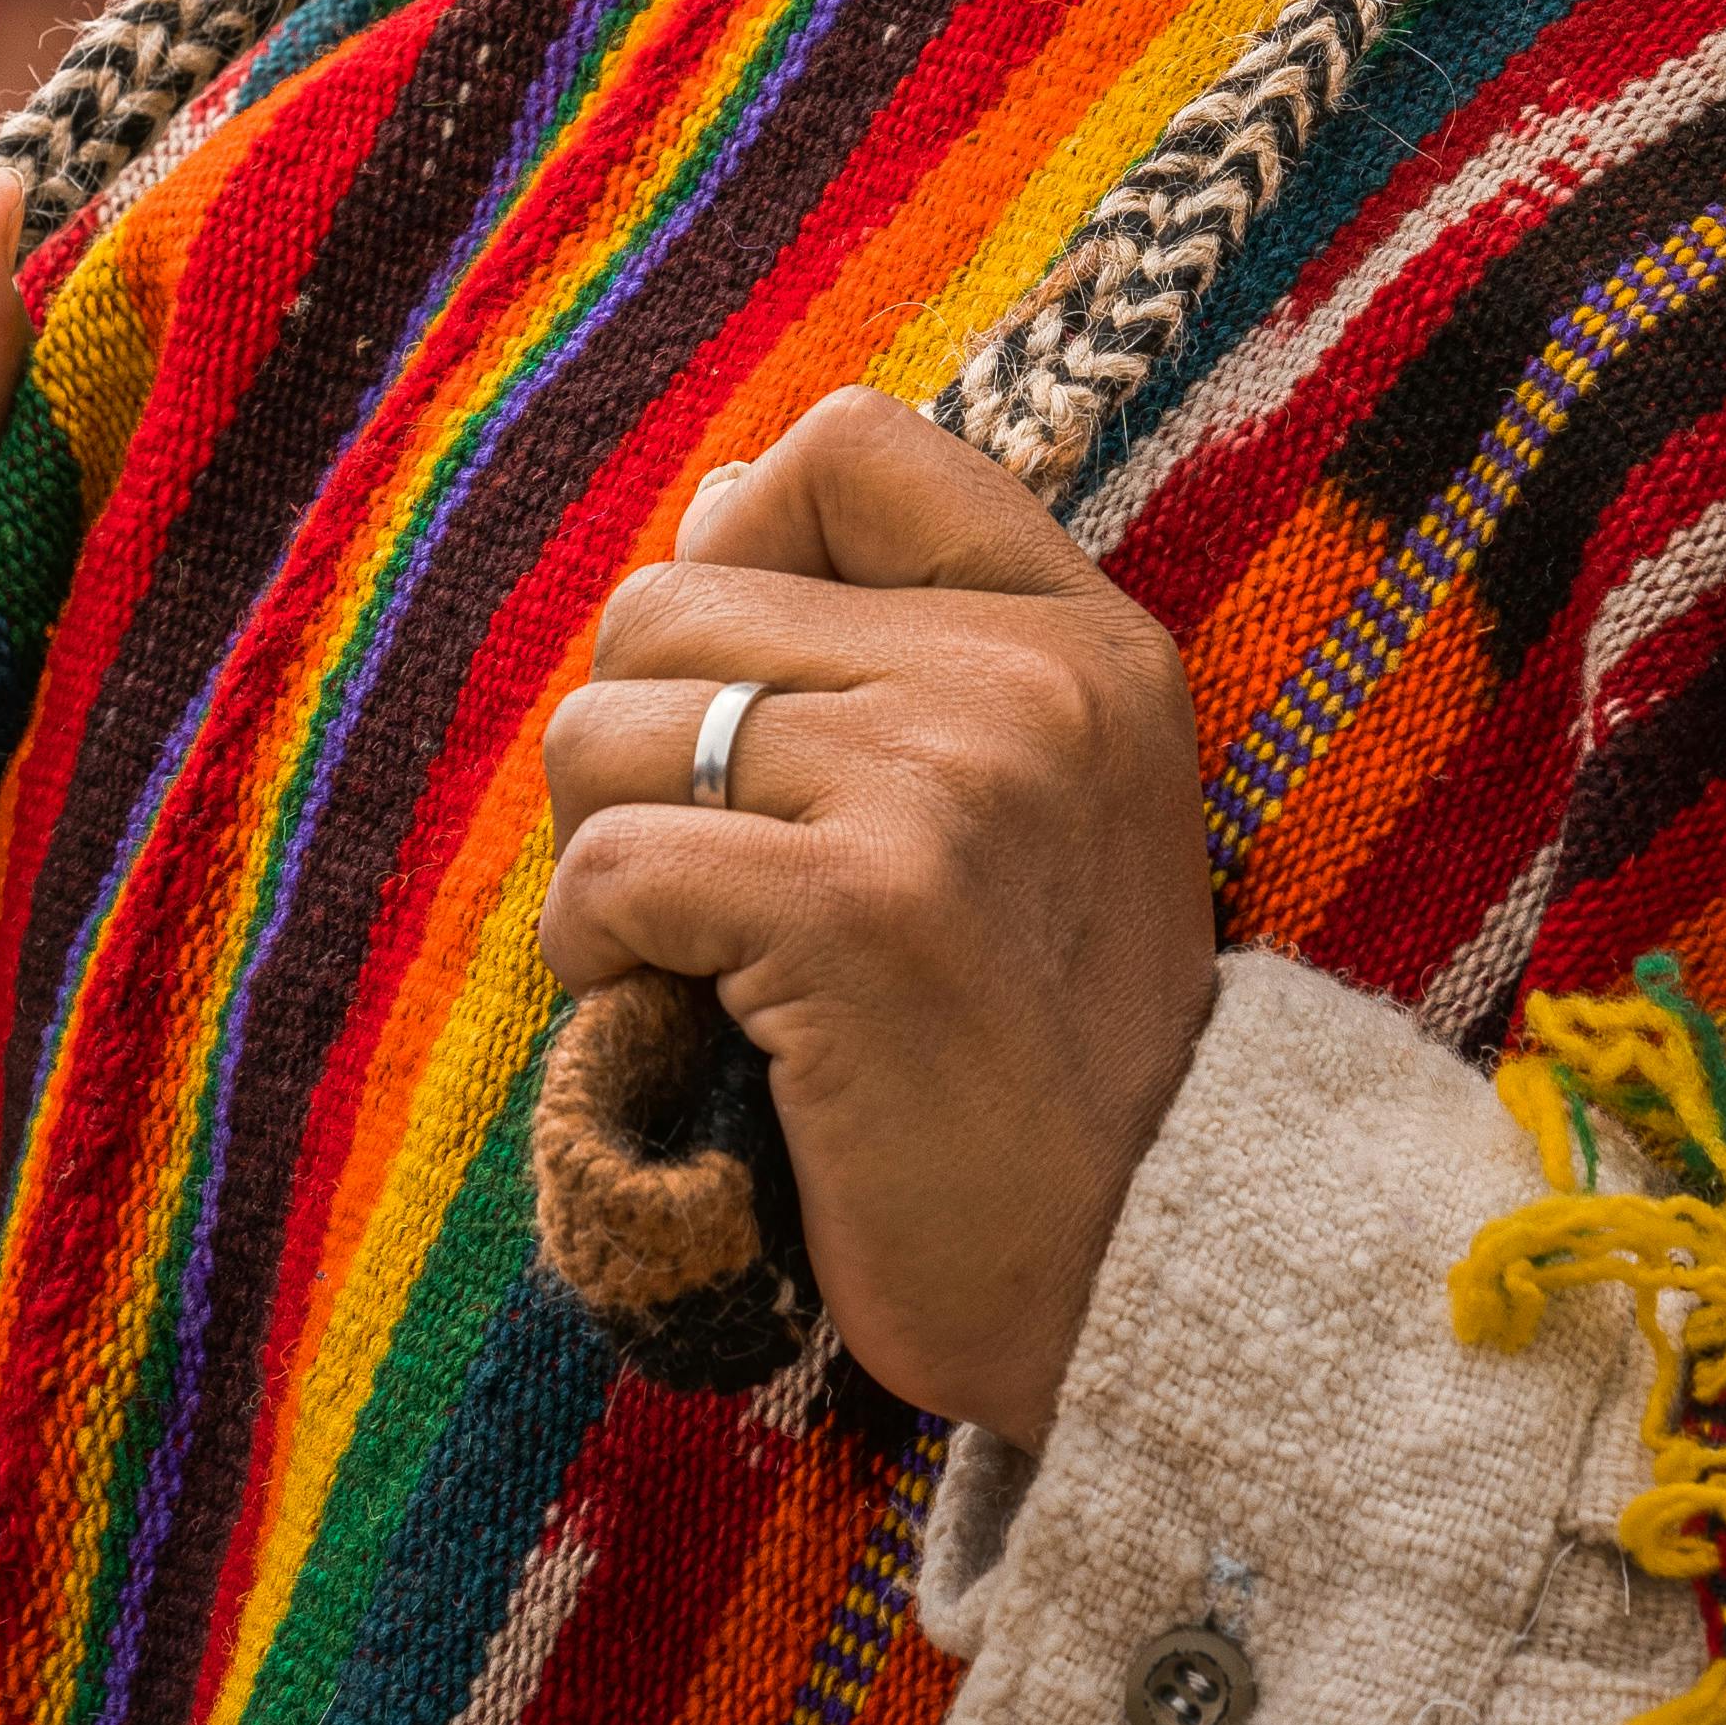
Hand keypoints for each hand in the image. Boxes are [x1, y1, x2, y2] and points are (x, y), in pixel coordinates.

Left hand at [536, 396, 1218, 1447]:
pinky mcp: (854, 916)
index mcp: (1079, 640)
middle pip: (673, 602)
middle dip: (644, 749)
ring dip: (601, 857)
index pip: (848, 444)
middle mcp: (1023, 685)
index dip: (741, 542)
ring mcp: (943, 789)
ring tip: (696, 957)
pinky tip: (671, 1021)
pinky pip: (608, 862)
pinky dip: (593, 954)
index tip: (757, 701)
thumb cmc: (1041, 1056)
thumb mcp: (1042, 805)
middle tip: (715, 884)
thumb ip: (903, 639)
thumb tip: (710, 506)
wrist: (1133, 1280)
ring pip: (608, 728)